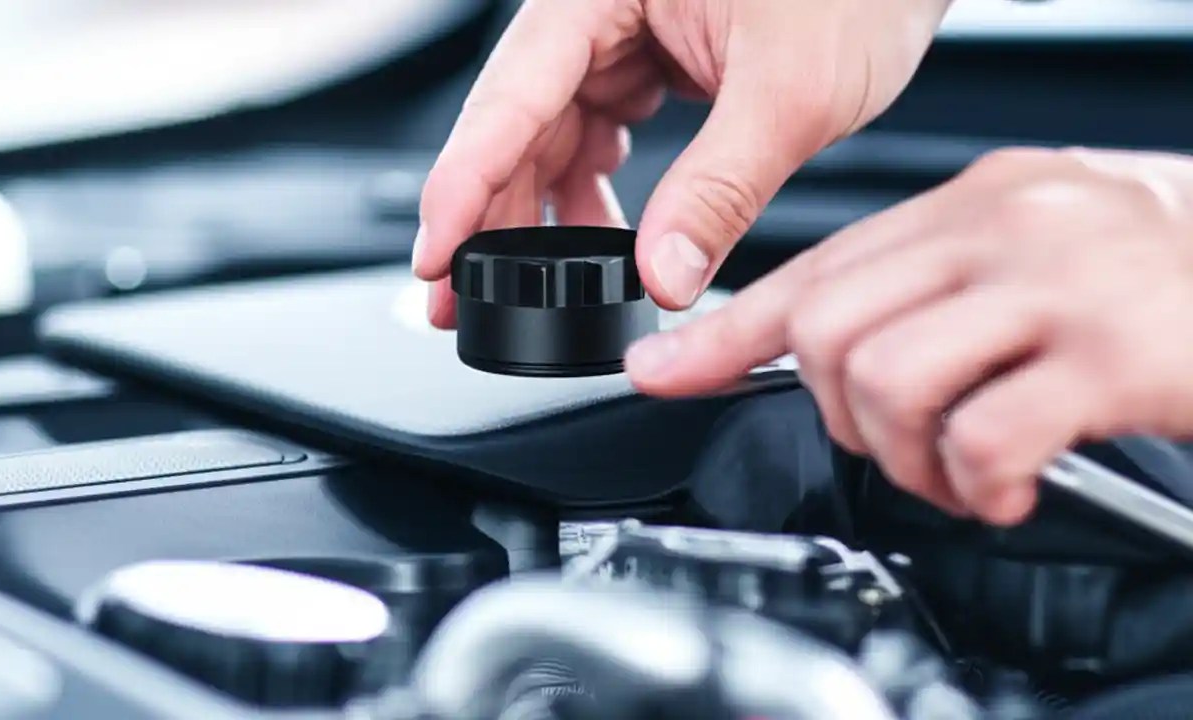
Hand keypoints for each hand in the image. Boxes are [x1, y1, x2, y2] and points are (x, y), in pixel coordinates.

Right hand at [413, 0, 951, 326]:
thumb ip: (719, 190)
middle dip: (492, 218)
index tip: (436, 258)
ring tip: (540, 286)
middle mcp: (598, 6)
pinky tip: (601, 239)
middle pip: (516, 123)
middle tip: (463, 300)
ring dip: (542, 213)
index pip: (511, 96)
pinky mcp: (650, 55)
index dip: (464, 186)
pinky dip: (592, 191)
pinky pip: (596, 130)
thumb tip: (663, 276)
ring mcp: (621, 31)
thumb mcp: (793, 91)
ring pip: (551, 134)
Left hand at [627, 147, 1192, 523]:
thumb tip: (832, 349)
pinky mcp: (1108, 354)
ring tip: (956, 473)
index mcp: (971, 205)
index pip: (813, 268)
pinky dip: (975, 487)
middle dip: (840, 418)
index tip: (661, 373)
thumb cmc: (1157, 279)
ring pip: (884, 381)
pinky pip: (981, 435)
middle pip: (826, 331)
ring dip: (905, 460)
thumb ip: (932, 290)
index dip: (723, 335)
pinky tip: (1006, 488)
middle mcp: (1001, 230)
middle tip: (897, 446)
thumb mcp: (1031, 253)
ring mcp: (1053, 286)